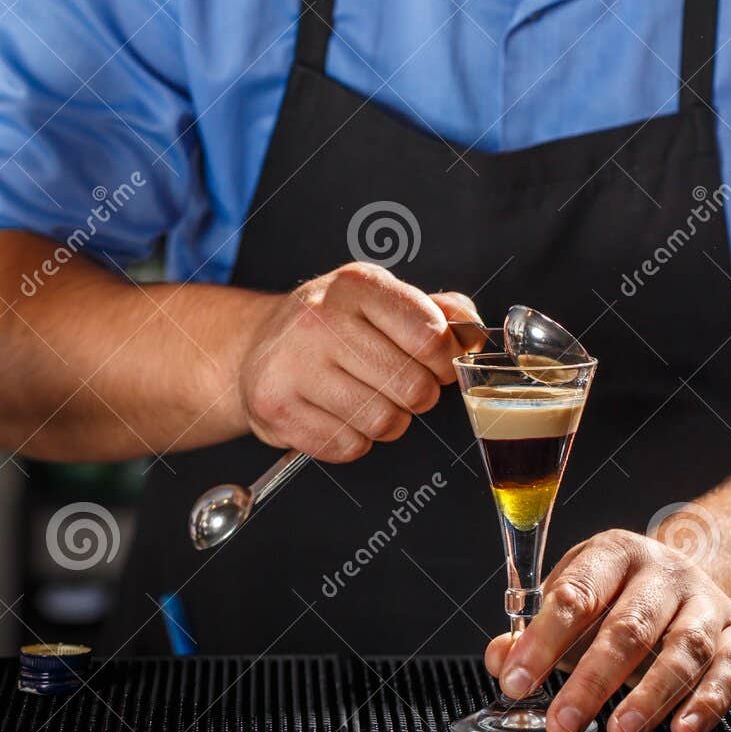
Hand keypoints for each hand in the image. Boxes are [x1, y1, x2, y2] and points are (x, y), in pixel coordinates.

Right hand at [237, 262, 483, 462]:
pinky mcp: (275, 407)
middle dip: (420, 395)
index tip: (441, 366)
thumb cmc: (333, 324)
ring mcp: (292, 363)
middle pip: (411, 386)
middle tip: (405, 387)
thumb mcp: (384, 300)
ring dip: (390, 421)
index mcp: (356, 285)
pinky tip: (340, 415)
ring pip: (382, 421)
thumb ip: (439, 312)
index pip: (429, 335)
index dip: (447, 361)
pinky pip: (347, 446)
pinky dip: (354, 441)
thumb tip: (474, 335)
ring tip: (371, 400)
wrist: (257, 345)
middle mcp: (320, 319)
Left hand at [484, 527, 730, 731]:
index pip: (576, 594)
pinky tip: (680, 731)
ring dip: (649, 694)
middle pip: (629, 627)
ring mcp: (705, 602)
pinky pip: (728, 669)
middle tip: (562, 725)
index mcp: (614, 554)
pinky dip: (707, 702)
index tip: (515, 683)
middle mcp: (663, 572)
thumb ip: (532, 633)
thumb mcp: (574, 597)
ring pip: (682, 648)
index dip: (542, 641)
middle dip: (592, 680)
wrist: (689, 577)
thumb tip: (499, 660)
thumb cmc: (618, 597)